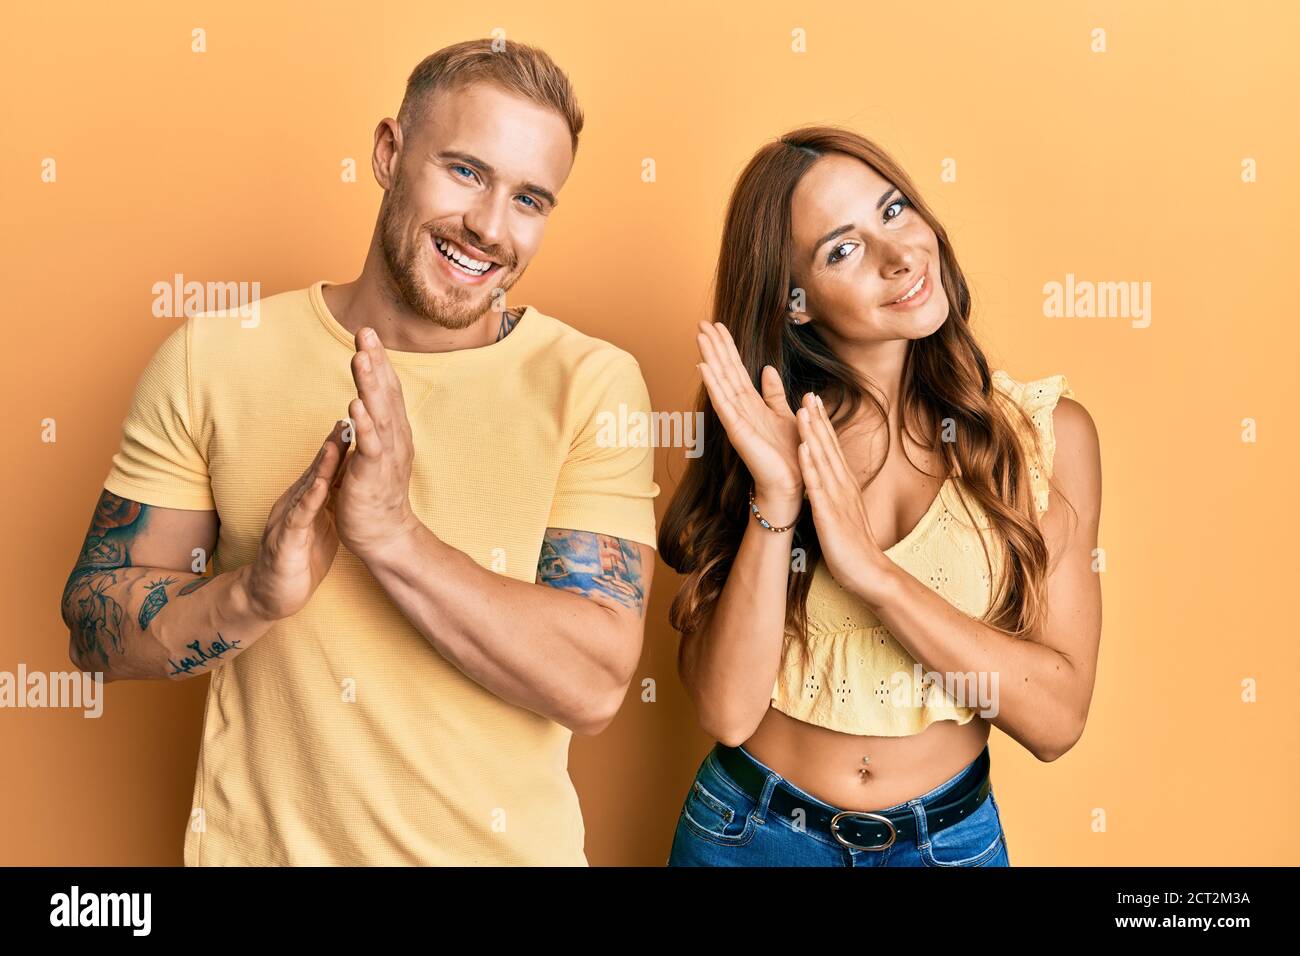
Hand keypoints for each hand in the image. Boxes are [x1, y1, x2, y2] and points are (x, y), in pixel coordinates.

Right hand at [242, 420, 347, 620]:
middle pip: (316, 470)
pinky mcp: (286, 541)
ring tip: (335, 444)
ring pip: (306, 488)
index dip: (343, 446)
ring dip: (320, 466)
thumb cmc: (300, 558)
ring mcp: (289, 520)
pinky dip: (309, 501)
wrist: (272, 594)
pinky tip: (321, 487)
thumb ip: (332, 502)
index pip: (327, 468)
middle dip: (333, 445)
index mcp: (307, 501)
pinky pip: (298, 518)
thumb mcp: (322, 525)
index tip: (360, 422)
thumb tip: (350, 482)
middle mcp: (296, 504)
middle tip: (349, 418)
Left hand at [333, 327, 421, 560]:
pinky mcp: (374, 473)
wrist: (383, 535)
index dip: (378, 361)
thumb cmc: (374, 494)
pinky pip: (370, 445)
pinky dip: (364, 424)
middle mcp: (395, 437)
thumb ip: (370, 426)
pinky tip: (355, 405)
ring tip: (360, 357)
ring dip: (369, 384)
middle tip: (366, 332)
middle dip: (375, 361)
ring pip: (379, 413)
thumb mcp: (373, 451)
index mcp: (393, 431)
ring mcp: (386, 455)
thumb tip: (360, 402)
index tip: (368, 334)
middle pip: (386, 393)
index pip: (386, 390)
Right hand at [695, 320, 801, 514]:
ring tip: (700, 336)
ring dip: (710, 357)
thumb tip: (767, 370)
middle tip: (702, 322)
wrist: (789, 483)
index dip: (727, 347)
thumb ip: (773, 394)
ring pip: (721, 381)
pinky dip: (713, 384)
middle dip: (715, 345)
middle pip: (725, 370)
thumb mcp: (783, 415)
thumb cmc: (786, 454)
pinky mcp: (737, 430)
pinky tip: (704, 366)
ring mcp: (736, 418)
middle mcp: (741, 408)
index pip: (736, 369)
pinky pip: (723, 403)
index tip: (717, 325)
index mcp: (752, 403)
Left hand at [795, 391, 895, 604]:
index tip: (813, 400)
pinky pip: (818, 487)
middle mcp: (843, 486)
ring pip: (823, 460)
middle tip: (808, 392)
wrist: (869, 574)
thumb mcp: (842, 513)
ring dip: (813, 434)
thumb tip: (824, 481)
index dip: (822, 424)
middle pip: (829, 447)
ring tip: (802, 410)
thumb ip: (834, 495)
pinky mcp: (830, 515)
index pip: (832, 449)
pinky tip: (802, 448)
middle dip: (818, 419)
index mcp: (844, 486)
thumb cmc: (852, 546)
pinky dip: (810, 465)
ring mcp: (837, 499)